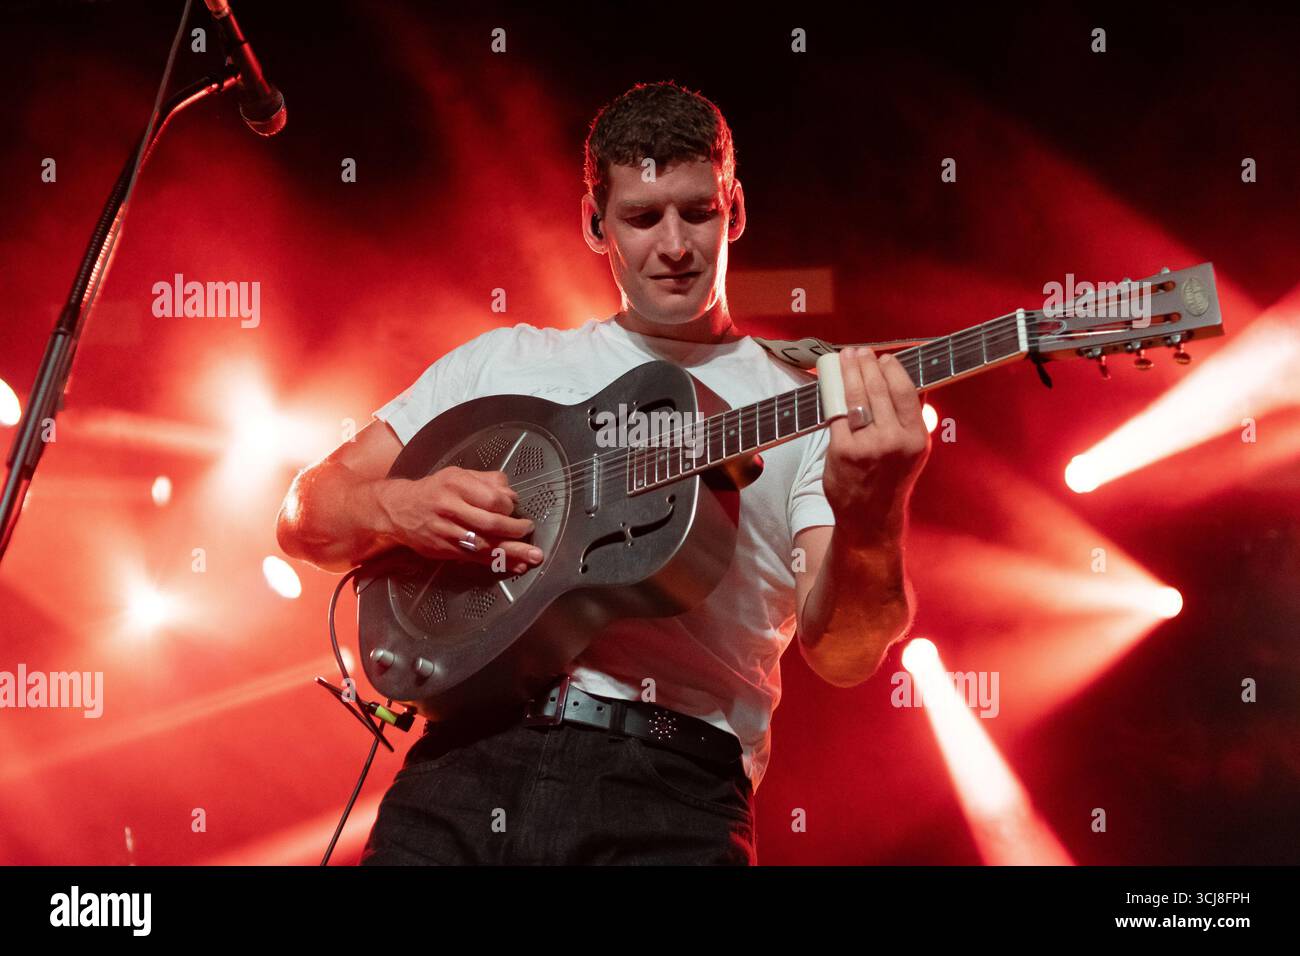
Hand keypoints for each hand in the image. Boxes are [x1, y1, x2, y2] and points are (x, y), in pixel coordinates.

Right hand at [376, 467, 542, 573]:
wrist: (398, 510)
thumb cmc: (434, 490)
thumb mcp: (458, 475)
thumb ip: (487, 481)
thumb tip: (512, 494)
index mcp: (456, 485)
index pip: (491, 499)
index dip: (509, 506)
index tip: (515, 509)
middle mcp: (450, 508)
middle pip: (489, 523)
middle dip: (515, 531)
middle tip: (529, 532)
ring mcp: (446, 532)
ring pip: (483, 544)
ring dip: (510, 552)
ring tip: (531, 557)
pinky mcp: (444, 550)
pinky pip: (474, 558)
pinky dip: (496, 562)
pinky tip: (513, 565)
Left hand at [822, 347, 929, 542]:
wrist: (870, 516)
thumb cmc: (891, 477)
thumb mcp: (914, 450)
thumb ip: (915, 417)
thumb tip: (911, 380)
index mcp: (916, 438)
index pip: (905, 392)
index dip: (893, 370)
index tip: (885, 358)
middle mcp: (893, 441)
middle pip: (877, 391)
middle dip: (866, 365)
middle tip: (860, 352)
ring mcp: (866, 446)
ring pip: (855, 398)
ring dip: (848, 373)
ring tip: (844, 359)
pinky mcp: (842, 451)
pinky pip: (836, 415)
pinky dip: (832, 397)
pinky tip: (831, 385)